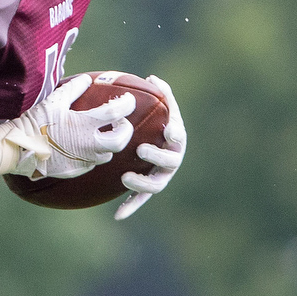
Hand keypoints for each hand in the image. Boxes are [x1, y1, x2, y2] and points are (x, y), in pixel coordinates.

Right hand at [0, 74, 134, 179]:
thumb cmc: (35, 122)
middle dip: (126, 129)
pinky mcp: (76, 171)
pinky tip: (86, 147)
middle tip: (120, 122)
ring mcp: (84, 160)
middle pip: (121, 140)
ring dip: (110, 143)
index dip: (126, 104)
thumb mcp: (54, 100)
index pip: (116, 112)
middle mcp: (89, 145)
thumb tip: (87, 79)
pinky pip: (93, 163)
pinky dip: (95, 154)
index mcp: (85, 124)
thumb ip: (74, 89)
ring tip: (103, 134)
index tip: (128, 100)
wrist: (18, 150)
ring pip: (108, 154)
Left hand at [115, 74, 185, 219]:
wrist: (148, 142)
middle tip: (140, 149)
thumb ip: (160, 93)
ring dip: (142, 183)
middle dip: (156, 156)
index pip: (178, 136)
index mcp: (175, 139)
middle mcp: (170, 160)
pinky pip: (138, 200)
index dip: (174, 133)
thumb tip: (152, 78)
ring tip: (126, 177)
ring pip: (155, 185)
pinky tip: (117, 216)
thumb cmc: (156, 122)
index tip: (167, 129)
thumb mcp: (160, 108)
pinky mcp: (145, 189)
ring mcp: (159, 176)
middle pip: (168, 161)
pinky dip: (129, 207)